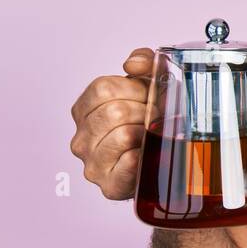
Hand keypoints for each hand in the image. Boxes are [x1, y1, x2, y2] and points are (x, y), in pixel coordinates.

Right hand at [68, 48, 154, 199]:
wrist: (165, 161)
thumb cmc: (152, 120)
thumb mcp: (150, 84)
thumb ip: (144, 62)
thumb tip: (133, 64)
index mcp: (84, 110)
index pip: (103, 89)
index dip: (134, 90)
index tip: (148, 98)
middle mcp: (80, 138)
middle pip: (114, 112)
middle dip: (145, 112)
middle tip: (156, 119)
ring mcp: (91, 164)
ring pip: (123, 135)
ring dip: (148, 133)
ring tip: (152, 136)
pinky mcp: (109, 186)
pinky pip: (129, 164)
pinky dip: (145, 155)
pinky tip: (148, 154)